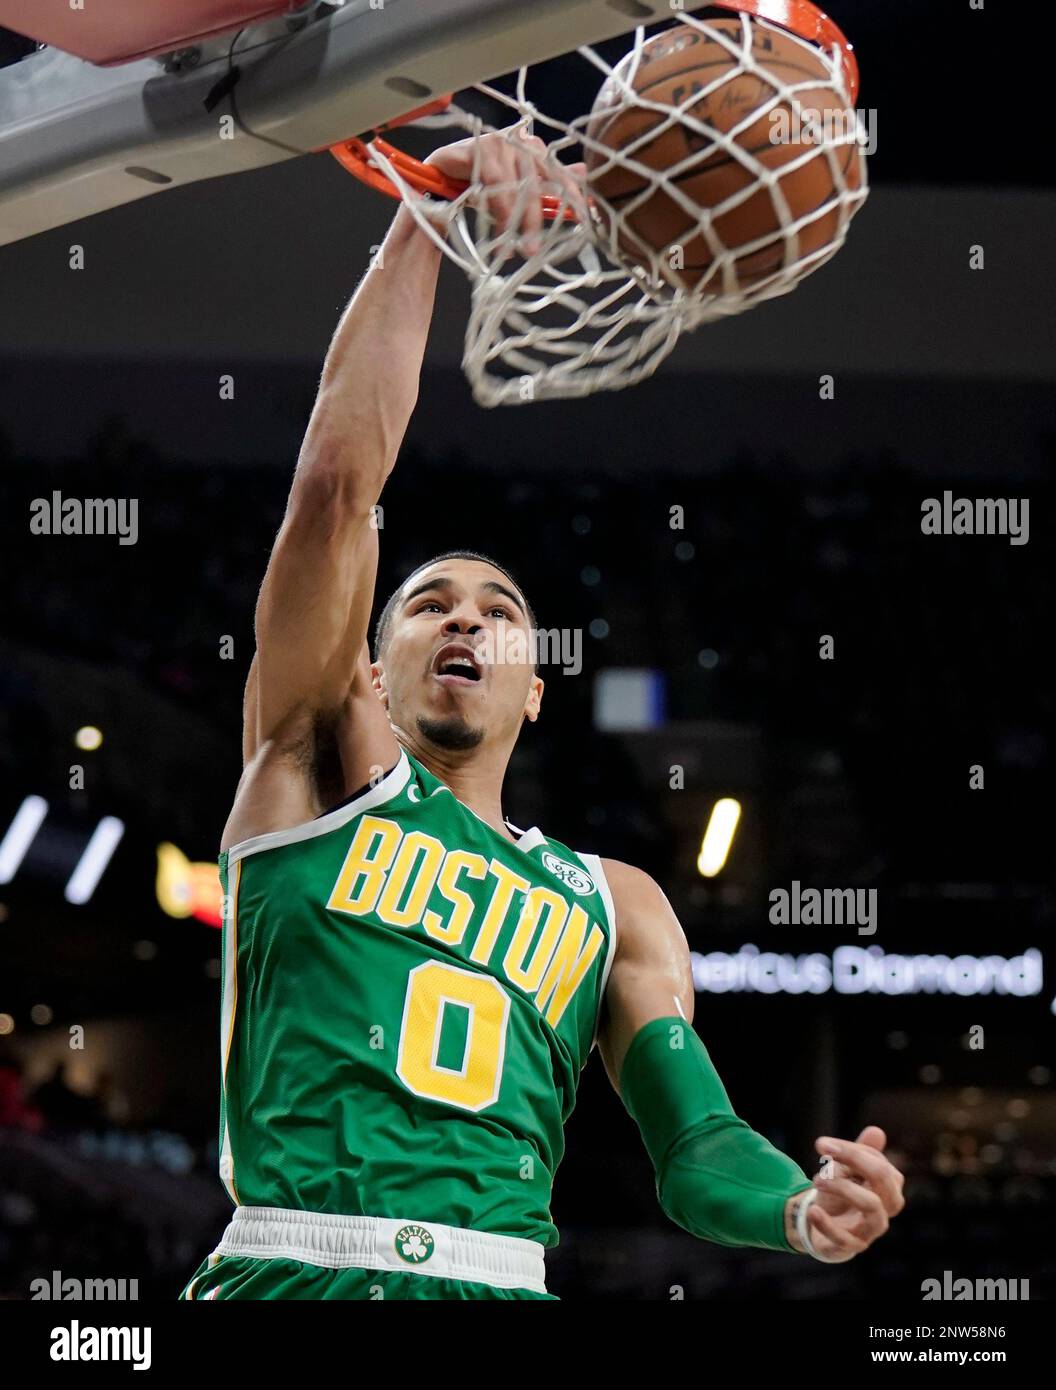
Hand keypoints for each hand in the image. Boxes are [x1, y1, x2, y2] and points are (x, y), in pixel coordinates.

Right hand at [424, 127, 586, 256]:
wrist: (439, 186)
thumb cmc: (480, 189)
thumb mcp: (517, 193)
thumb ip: (548, 185)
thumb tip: (584, 173)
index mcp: (531, 148)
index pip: (557, 171)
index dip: (571, 194)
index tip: (584, 219)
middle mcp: (515, 140)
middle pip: (535, 181)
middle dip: (534, 220)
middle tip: (532, 250)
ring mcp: (494, 141)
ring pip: (513, 184)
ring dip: (512, 220)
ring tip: (510, 247)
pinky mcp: (472, 148)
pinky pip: (490, 180)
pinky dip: (495, 209)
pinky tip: (496, 230)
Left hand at [785, 1125, 905, 1262]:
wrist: (822, 1224)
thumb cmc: (841, 1192)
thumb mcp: (846, 1170)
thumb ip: (859, 1152)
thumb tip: (877, 1131)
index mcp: (889, 1186)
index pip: (878, 1161)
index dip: (850, 1150)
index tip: (821, 1144)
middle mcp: (886, 1208)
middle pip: (883, 1179)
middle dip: (855, 1160)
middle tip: (823, 1154)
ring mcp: (871, 1229)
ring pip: (872, 1205)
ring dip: (843, 1187)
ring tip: (817, 1179)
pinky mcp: (851, 1246)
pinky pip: (845, 1239)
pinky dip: (827, 1224)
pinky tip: (813, 1211)